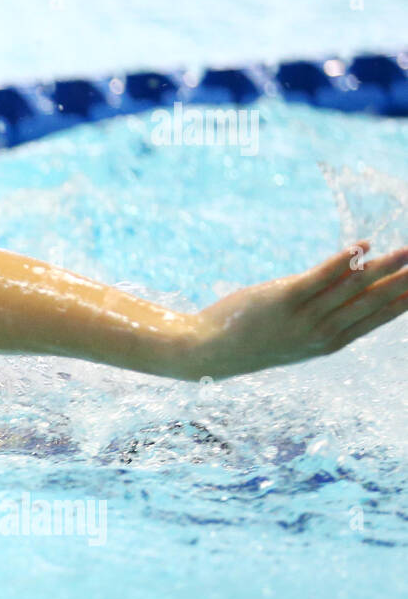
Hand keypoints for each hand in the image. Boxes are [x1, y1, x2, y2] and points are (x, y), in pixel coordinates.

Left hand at [189, 240, 407, 379]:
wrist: (210, 352)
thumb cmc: (252, 339)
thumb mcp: (296, 332)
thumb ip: (324, 313)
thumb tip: (350, 284)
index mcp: (330, 341)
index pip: (377, 318)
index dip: (404, 301)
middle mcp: (323, 332)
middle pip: (372, 303)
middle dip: (403, 284)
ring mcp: (304, 317)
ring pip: (351, 290)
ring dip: (382, 268)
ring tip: (406, 251)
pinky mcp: (283, 300)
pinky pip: (318, 278)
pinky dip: (340, 262)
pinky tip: (360, 247)